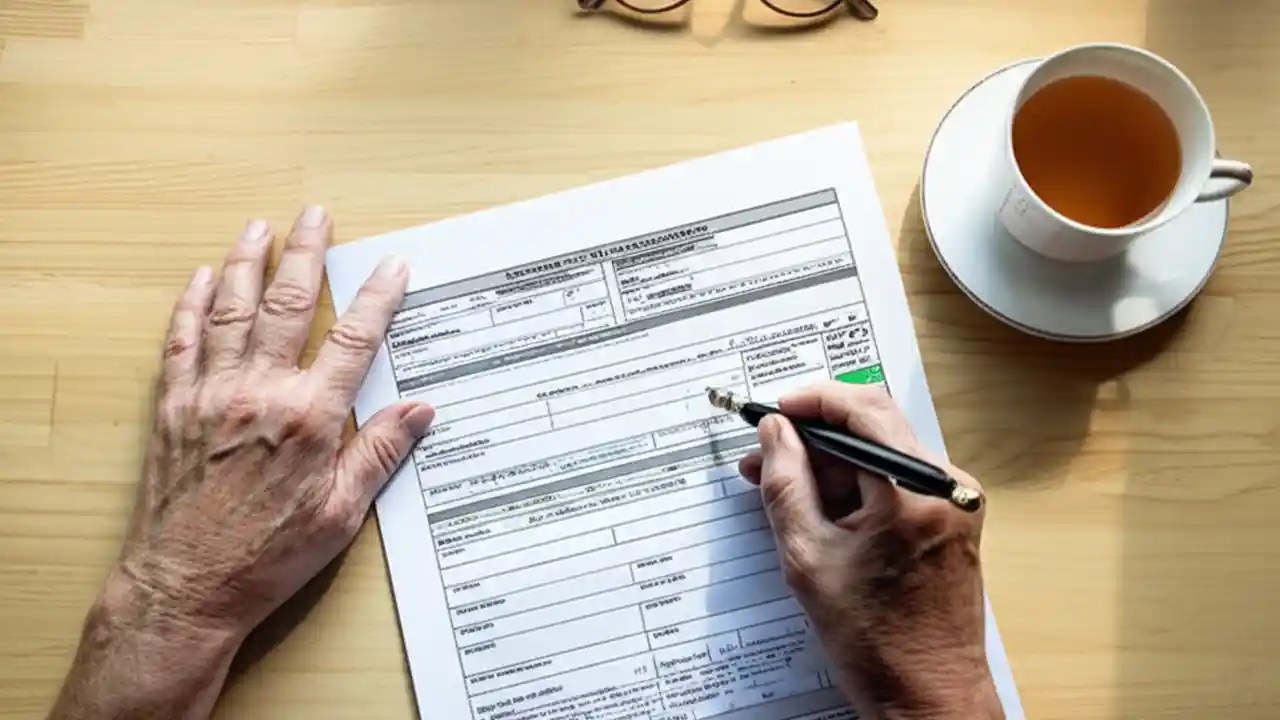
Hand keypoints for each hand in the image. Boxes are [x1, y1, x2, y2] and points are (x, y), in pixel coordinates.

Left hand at [50, 206, 433, 719]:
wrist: (186, 587)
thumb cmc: (268, 557)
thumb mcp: (341, 514)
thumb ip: (378, 452)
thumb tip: (420, 410)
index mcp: (309, 418)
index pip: (354, 340)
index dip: (377, 298)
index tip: (392, 267)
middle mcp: (259, 394)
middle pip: (288, 307)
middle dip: (306, 255)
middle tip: (316, 216)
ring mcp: (211, 395)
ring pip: (233, 311)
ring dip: (248, 263)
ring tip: (260, 228)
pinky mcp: (174, 407)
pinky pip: (183, 341)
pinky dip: (194, 305)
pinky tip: (203, 279)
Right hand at [738, 382, 1000, 719]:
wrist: (928, 696)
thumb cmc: (876, 643)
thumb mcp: (807, 558)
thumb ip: (785, 484)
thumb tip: (773, 433)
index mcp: (914, 492)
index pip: (862, 410)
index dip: (810, 401)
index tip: (774, 410)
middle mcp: (947, 487)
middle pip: (872, 427)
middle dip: (813, 436)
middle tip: (765, 452)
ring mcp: (955, 501)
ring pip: (881, 453)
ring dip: (830, 463)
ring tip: (779, 485)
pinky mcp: (952, 517)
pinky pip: (896, 479)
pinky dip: (856, 485)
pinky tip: (818, 505)